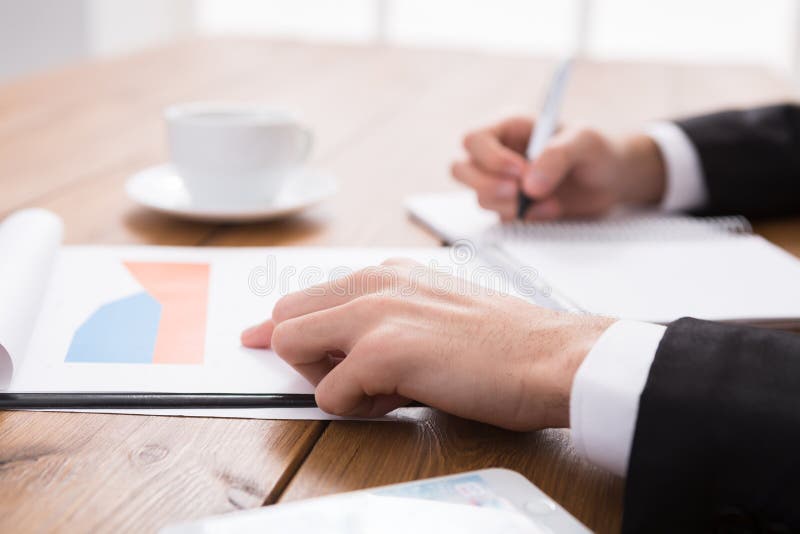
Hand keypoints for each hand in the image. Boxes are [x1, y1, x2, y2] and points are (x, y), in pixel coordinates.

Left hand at [241, 258, 613, 430]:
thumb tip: (345, 356)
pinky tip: (396, 401)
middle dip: (303, 355)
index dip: (279, 326)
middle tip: (343, 377)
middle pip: (285, 317)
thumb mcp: (433, 312)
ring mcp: (374, 313)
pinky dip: (353, 408)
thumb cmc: (500, 342)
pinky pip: (328, 393)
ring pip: (290, 345)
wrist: (548, 356)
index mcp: (385, 274)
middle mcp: (372, 284)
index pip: (305, 296)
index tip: (258, 338)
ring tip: (377, 389)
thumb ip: (385, 323)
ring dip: (323, 379)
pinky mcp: (382, 351)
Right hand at [451, 116, 665, 220]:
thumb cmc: (599, 149)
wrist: (614, 180)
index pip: (474, 139)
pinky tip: (551, 210)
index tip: (520, 171)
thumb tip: (529, 185)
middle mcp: (499, 153)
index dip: (490, 158)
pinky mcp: (512, 207)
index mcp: (509, 127)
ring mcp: (503, 182)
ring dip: (508, 205)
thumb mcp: (586, 142)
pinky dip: (525, 219)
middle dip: (487, 185)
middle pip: (461, 169)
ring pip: (478, 196)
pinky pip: (501, 218)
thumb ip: (558, 155)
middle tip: (517, 193)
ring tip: (547, 202)